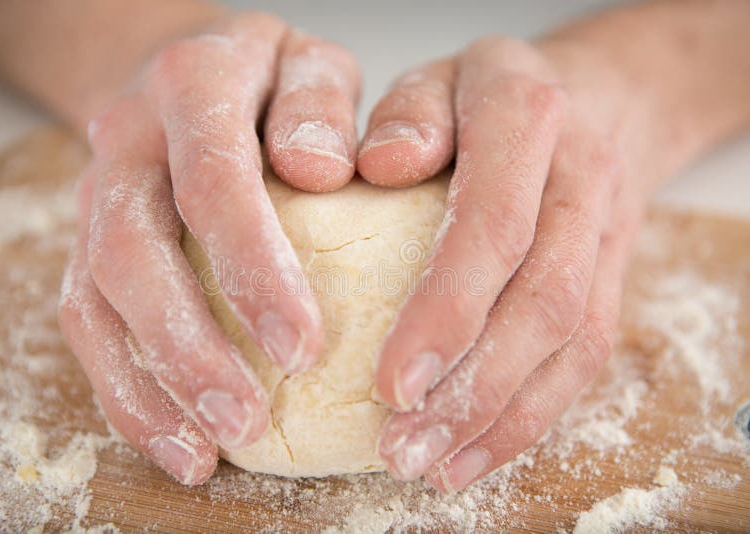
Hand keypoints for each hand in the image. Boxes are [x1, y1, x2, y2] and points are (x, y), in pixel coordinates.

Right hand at [58, 11, 359, 483]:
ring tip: (206, 452)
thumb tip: (318, 169)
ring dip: (150, 385)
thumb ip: (320, 105)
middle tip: (249, 420)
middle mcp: (127, 141)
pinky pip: (87, 322)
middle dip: (189, 347)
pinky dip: (127, 389)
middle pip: (134, 252)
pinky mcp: (87, 244)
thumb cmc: (267, 79)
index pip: (212, 181)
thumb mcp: (311, 63)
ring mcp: (97, 196)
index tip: (302, 347)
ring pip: (95, 300)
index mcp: (191, 85)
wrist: (181, 66)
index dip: (250, 268)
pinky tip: (176, 439)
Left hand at [359, 36, 650, 491]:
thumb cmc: (481, 97)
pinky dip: (530, 415)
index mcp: (527, 116)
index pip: (494, 225)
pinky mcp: (611, 281)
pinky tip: (475, 453)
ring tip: (432, 466)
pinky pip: (584, 359)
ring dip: (501, 417)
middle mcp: (580, 179)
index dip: (447, 310)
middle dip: (473, 387)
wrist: (592, 101)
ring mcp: (606, 235)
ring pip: (571, 343)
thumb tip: (378, 167)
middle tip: (401, 446)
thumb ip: (406, 115)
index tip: (391, 383)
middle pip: (543, 300)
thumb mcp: (433, 79)